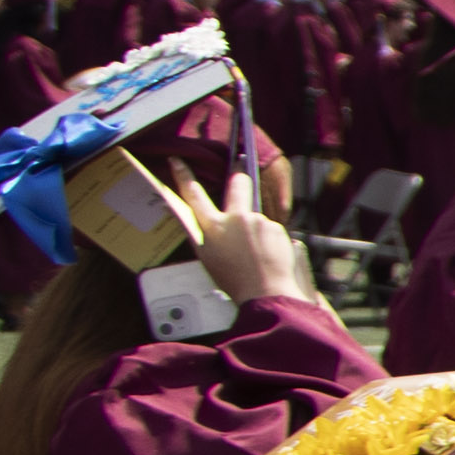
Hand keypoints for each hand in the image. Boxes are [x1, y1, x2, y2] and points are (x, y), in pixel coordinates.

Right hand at [195, 168, 312, 305]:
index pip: (193, 195)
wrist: (266, 293)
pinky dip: (269, 239)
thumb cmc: (234, 280)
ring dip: (256, 228)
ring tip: (256, 253)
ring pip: (256, 216)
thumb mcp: (207, 257)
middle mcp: (236, 218)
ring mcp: (259, 221)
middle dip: (238, 177)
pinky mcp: (277, 228)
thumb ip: (200, 233)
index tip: (177, 161)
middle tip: (239, 174)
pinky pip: (270, 229)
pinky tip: (268, 255)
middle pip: (238, 183)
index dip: (183, 176)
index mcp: (213, 226)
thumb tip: (193, 217)